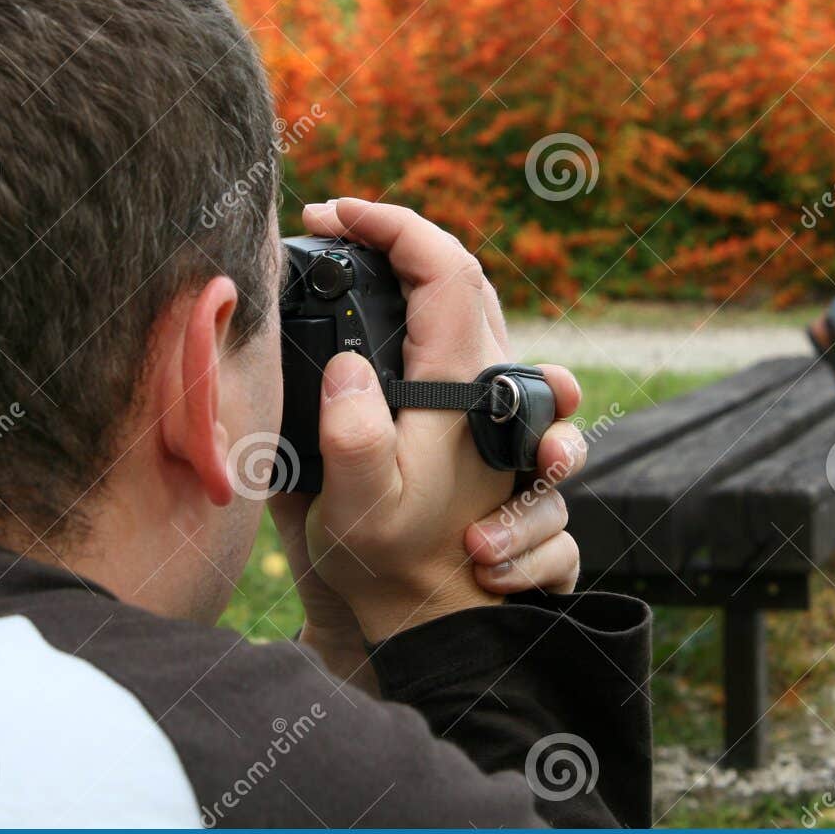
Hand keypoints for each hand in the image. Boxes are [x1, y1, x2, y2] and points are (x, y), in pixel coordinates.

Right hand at [272, 198, 585, 646]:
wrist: (443, 619)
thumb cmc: (395, 565)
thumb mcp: (359, 508)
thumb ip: (352, 437)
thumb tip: (345, 364)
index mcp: (466, 382)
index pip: (443, 265)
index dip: (391, 223)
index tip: (333, 214)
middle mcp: (497, 381)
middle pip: (465, 274)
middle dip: (402, 239)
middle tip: (336, 236)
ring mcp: (501, 400)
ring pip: (481, 307)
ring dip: (425, 275)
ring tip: (363, 269)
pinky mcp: (495, 422)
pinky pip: (485, 345)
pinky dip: (443, 317)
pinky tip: (402, 328)